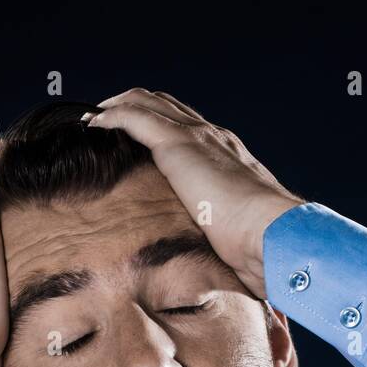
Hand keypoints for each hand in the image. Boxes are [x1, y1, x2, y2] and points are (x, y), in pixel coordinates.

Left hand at [85, 90, 302, 298]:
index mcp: (229, 156)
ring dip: (118, 104)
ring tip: (95, 115)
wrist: (271, 232)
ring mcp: (196, 138)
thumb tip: (227, 264)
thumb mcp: (241, 235)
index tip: (140, 132)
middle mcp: (213, 138)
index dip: (163, 123)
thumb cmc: (263, 244)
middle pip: (168, 106)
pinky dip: (112, 115)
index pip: (191, 128)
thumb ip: (229, 237)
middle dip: (136, 104)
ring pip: (148, 102)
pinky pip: (134, 117)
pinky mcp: (178, 146)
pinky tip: (94, 123)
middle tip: (108, 114)